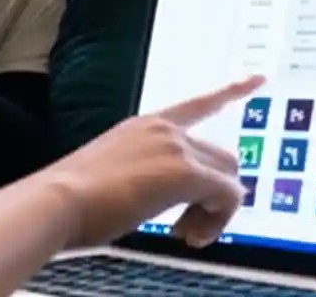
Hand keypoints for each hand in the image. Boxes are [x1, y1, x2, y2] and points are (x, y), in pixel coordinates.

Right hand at [41, 77, 264, 249]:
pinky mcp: (185, 172)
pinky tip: (192, 236)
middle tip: (186, 228)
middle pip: (222, 157)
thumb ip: (141, 179)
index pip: (198, 104)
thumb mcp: (112, 178)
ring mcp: (176, 148)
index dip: (232, 91)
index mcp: (145, 126)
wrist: (57, 201)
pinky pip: (227, 196)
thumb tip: (157, 201)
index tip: (258, 79)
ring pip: (228, 177)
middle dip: (214, 195)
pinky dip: (218, 220)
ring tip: (186, 234)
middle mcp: (164, 129)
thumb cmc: (71, 200)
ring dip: (216, 211)